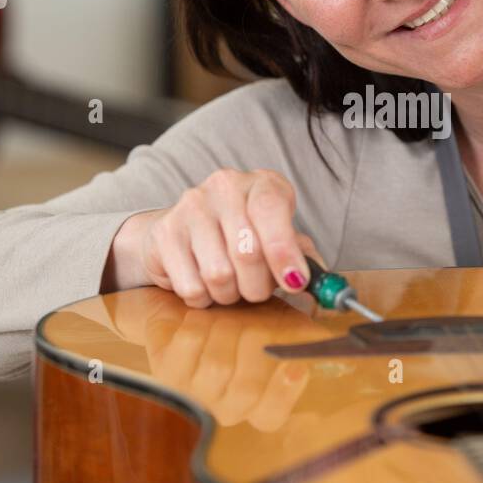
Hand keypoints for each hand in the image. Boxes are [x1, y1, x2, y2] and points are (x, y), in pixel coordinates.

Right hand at [104, 168, 323, 306]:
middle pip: (247, 252)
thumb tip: (317, 280)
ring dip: (230, 294)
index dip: (284, 252)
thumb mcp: (276, 239)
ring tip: (229, 285)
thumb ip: (300, 256)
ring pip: (219, 274)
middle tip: (256, 290)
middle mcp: (225, 186)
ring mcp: (191, 206)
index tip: (295, 282)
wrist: (181, 231)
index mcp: (262, 184)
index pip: (272, 211)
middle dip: (258, 286)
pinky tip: (204, 284)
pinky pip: (192, 286)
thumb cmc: (240, 237)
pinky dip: (204, 298)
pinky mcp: (165, 233)